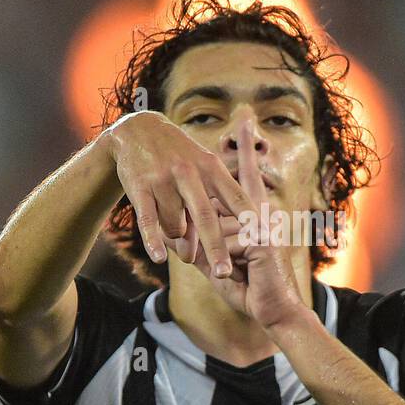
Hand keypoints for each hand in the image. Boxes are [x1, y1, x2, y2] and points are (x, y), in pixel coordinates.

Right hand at [105, 110, 252, 277]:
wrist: (139, 130)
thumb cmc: (178, 157)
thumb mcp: (202, 169)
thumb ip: (207, 210)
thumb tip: (205, 249)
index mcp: (212, 168)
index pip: (237, 197)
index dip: (251, 219)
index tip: (265, 239)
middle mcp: (190, 173)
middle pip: (207, 218)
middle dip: (216, 248)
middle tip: (225, 273)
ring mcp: (164, 180)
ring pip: (176, 226)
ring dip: (178, 238)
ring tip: (175, 228)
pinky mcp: (141, 187)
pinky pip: (148, 221)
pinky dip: (153, 241)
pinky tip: (159, 258)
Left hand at [179, 122, 309, 329]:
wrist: (274, 311)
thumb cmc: (246, 288)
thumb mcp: (215, 263)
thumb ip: (199, 243)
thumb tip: (177, 235)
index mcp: (253, 215)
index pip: (244, 178)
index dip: (244, 152)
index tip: (244, 122)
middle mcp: (261, 214)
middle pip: (216, 207)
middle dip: (200, 230)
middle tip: (218, 246)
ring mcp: (262, 225)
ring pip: (214, 226)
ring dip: (211, 254)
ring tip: (230, 274)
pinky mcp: (261, 241)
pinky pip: (224, 241)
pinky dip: (220, 262)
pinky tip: (233, 275)